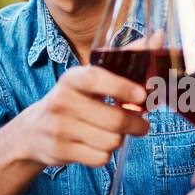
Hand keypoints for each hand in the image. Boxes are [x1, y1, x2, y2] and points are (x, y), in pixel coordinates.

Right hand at [18, 65, 149, 167]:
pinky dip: (105, 154)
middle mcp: (63, 101)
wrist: (34, 131)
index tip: (142, 95)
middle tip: (142, 124)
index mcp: (72, 79)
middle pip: (115, 119)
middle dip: (136, 124)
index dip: (122, 87)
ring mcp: (60, 128)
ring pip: (111, 141)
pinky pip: (100, 158)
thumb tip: (159, 36)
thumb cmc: (74, 101)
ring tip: (115, 133)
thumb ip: (125, 59)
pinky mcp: (61, 151)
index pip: (96, 78)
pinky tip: (98, 145)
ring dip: (120, 139)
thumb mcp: (91, 79)